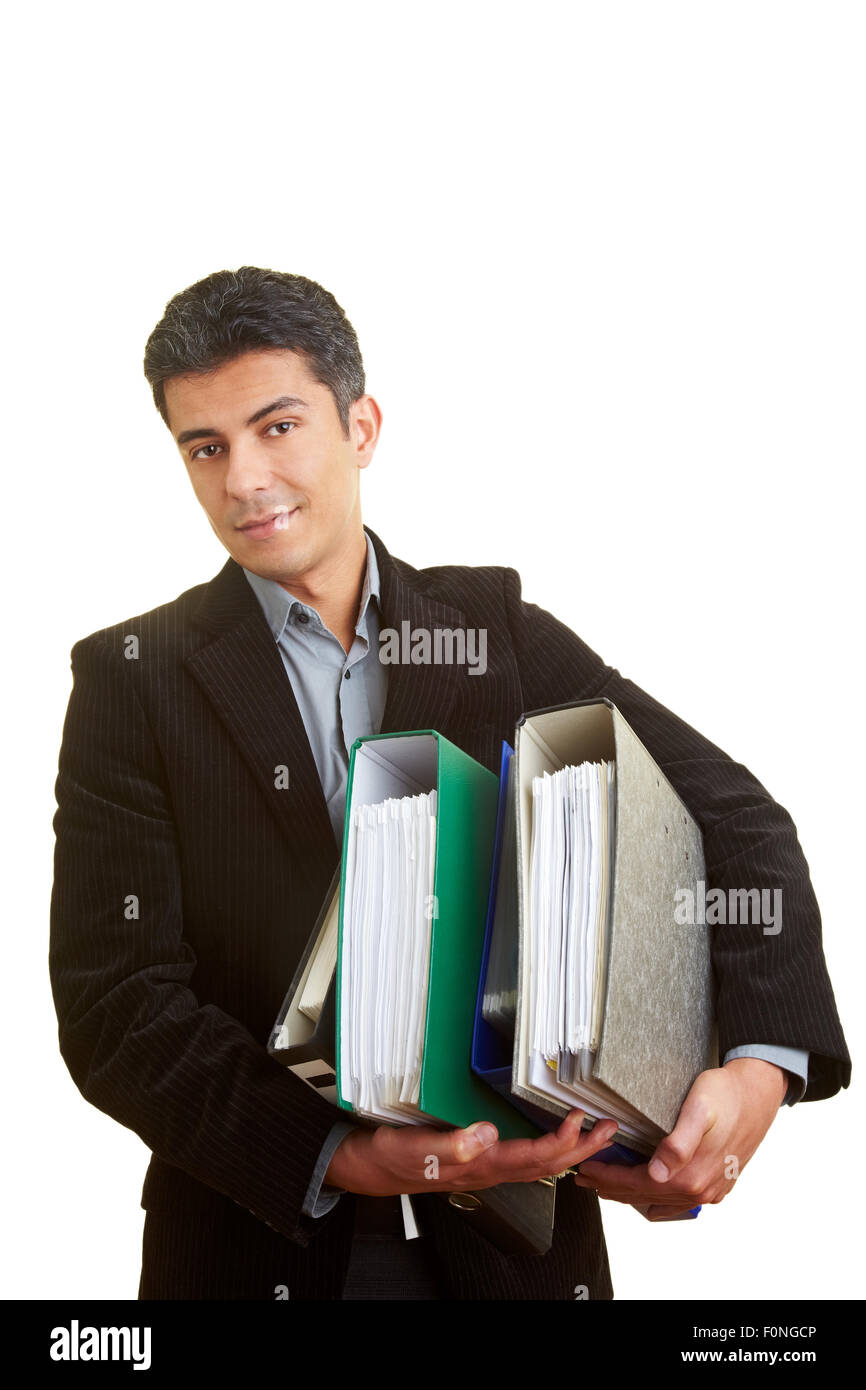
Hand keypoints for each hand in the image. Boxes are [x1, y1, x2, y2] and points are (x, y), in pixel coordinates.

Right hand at [325, 1107, 618, 1196]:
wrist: (372, 1167)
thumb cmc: (394, 1156)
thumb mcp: (419, 1146)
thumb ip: (454, 1143)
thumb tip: (487, 1131)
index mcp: (482, 1164)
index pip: (534, 1156)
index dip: (562, 1140)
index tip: (582, 1120)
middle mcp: (491, 1168)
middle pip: (548, 1164)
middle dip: (583, 1148)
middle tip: (611, 1129)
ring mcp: (487, 1165)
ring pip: (541, 1162)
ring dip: (573, 1149)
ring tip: (598, 1134)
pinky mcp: (480, 1158)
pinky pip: (527, 1158)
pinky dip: (550, 1147)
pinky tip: (558, 1140)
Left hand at [572, 1058, 788, 1220]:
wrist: (759, 1092)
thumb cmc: (726, 1094)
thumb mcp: (699, 1110)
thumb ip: (678, 1143)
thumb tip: (657, 1173)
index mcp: (690, 1175)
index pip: (635, 1183)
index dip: (607, 1177)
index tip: (584, 1168)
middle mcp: (700, 1190)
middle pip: (643, 1195)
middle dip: (611, 1187)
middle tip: (584, 1178)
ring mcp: (711, 1191)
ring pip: (659, 1201)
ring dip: (630, 1195)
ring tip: (607, 1186)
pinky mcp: (718, 1185)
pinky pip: (680, 1203)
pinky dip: (657, 1201)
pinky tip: (648, 1196)